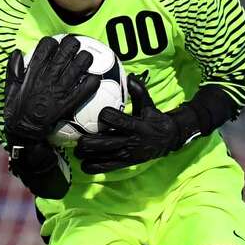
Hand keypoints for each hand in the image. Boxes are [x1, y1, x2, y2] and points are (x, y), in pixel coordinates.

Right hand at [3, 35, 98, 143]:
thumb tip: (17, 52)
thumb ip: (13, 69)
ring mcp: (59, 90)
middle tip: (75, 45)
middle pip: (65, 52)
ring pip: (78, 66)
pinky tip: (94, 78)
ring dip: (85, 59)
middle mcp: (48, 78)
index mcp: (33, 73)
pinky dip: (92, 82)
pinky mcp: (68, 103)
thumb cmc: (16, 110)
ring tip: (86, 58)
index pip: (45, 48)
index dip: (52, 42)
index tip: (55, 43)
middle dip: (72, 44)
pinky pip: (84, 89)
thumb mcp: (10, 87)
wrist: (25, 131)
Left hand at [75, 73, 190, 172]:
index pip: (118, 121)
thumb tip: (129, 76)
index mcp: (136, 126)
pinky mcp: (125, 163)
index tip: (99, 113)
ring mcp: (127, 154)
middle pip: (105, 143)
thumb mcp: (149, 104)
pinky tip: (84, 164)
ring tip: (77, 151)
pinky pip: (107, 168)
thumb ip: (139, 91)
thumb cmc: (154, 119)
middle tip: (78, 138)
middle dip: (88, 142)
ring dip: (88, 155)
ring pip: (103, 157)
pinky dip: (94, 167)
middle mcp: (131, 142)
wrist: (168, 140)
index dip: (106, 116)